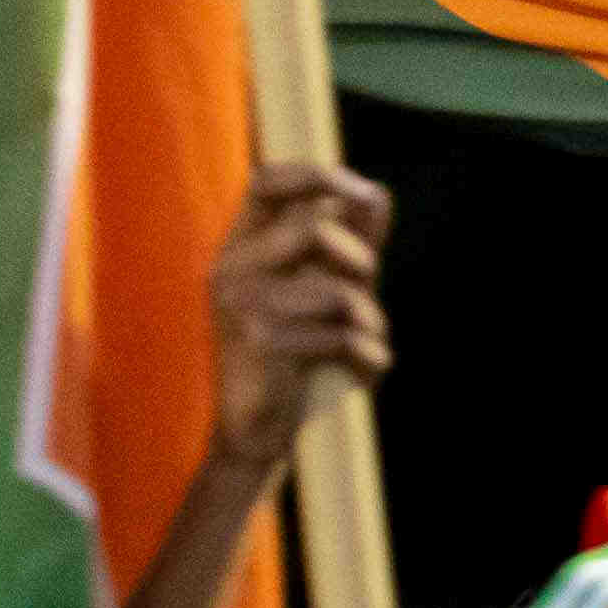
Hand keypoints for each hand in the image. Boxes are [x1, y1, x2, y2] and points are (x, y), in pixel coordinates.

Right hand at [207, 167, 392, 469]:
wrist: (255, 432)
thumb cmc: (294, 358)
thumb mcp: (326, 292)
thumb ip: (350, 244)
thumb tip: (375, 195)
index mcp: (240, 248)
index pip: (265, 182)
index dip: (315, 175)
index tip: (362, 193)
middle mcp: (231, 268)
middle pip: (316, 227)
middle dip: (361, 258)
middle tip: (370, 287)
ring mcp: (240, 304)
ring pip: (334, 289)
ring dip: (369, 318)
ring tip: (369, 339)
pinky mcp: (258, 341)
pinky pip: (336, 332)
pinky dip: (365, 354)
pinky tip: (364, 368)